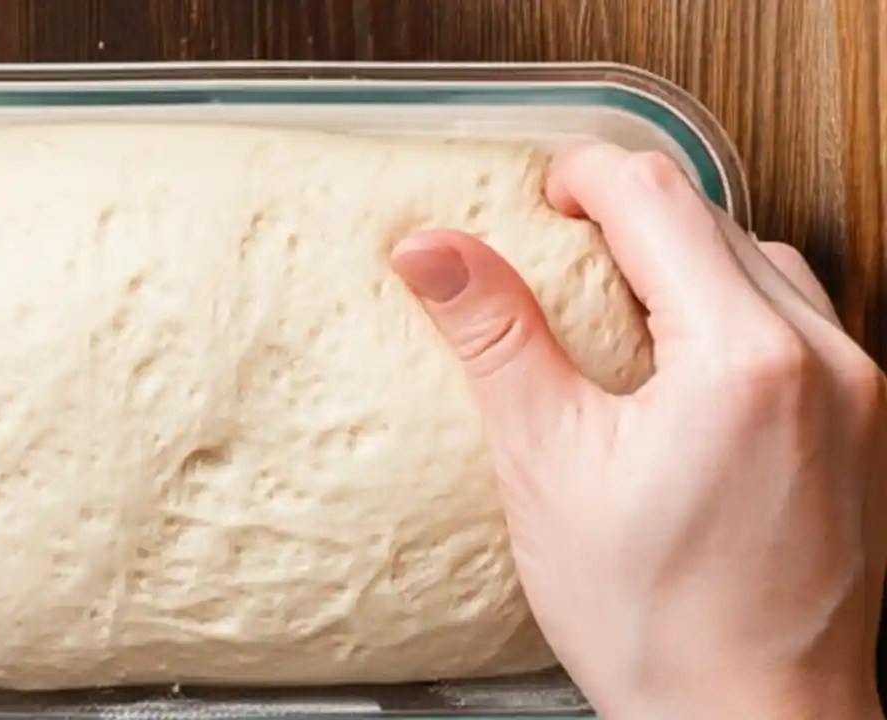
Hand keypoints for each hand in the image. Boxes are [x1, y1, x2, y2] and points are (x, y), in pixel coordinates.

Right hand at [391, 146, 886, 718]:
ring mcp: (857, 388)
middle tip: (554, 252)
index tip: (536, 195)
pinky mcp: (861, 421)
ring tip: (611, 305)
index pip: (656, 195)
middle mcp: (822, 354)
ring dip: (679, 257)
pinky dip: (727, 305)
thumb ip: (496, 337)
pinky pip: (795, 316)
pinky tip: (678, 361)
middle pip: (711, 218)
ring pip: (759, 261)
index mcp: (742, 355)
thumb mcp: (547, 466)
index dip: (581, 175)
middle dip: (624, 214)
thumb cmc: (654, 619)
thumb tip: (432, 251)